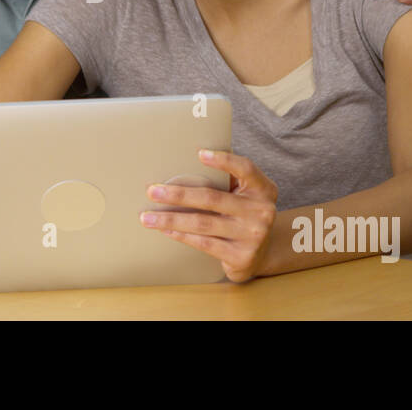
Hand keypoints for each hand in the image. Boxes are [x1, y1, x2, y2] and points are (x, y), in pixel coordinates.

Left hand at [140, 149, 279, 282]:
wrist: (262, 254)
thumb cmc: (243, 215)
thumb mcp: (245, 196)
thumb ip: (228, 181)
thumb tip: (185, 163)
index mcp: (263, 189)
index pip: (246, 169)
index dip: (224, 160)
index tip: (199, 153)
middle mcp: (262, 211)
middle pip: (212, 198)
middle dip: (178, 195)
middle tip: (152, 191)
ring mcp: (253, 235)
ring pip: (203, 223)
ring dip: (171, 218)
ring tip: (148, 217)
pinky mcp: (241, 256)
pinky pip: (204, 243)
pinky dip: (181, 235)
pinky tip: (165, 229)